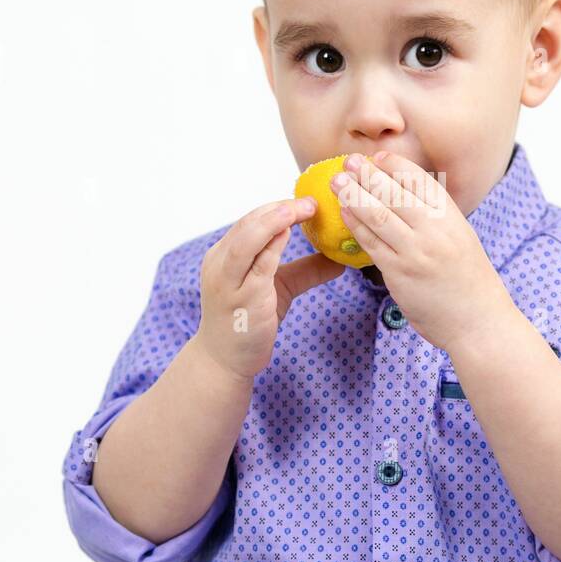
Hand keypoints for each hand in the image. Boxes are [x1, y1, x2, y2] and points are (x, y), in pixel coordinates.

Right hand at [194, 197, 343, 382]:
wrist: (224, 361)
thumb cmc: (247, 322)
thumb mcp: (279, 289)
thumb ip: (305, 271)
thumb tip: (339, 258)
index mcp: (225, 256)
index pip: (250, 221)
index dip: (276, 207)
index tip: (305, 201)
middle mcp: (221, 264)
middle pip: (248, 224)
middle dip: (278, 208)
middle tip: (310, 201)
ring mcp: (229, 281)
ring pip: (246, 240)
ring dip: (273, 220)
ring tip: (301, 208)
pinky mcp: (242, 299)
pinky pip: (257, 266)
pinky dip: (272, 246)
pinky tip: (289, 234)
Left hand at [332, 151, 515, 353]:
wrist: (478, 321)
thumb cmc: (469, 280)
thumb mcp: (460, 238)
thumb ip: (436, 217)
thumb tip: (405, 194)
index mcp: (451, 218)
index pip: (419, 181)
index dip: (395, 166)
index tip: (377, 157)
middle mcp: (434, 231)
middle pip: (394, 193)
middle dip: (367, 175)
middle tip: (348, 161)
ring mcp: (415, 252)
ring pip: (377, 215)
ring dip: (353, 195)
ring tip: (337, 183)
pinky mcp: (398, 274)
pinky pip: (371, 244)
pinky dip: (355, 225)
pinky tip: (344, 213)